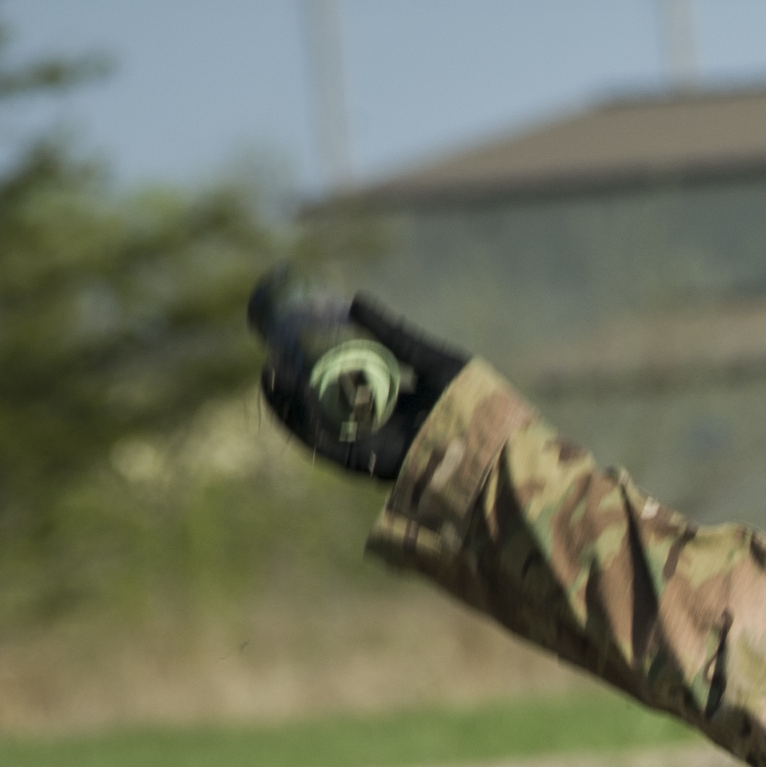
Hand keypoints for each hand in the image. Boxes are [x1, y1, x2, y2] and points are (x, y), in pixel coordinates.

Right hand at [246, 266, 472, 480]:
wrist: (498, 438)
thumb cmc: (476, 400)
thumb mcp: (431, 358)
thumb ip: (394, 334)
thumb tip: (353, 299)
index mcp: (394, 408)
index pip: (344, 393)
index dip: (314, 375)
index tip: (290, 351)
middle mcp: (381, 431)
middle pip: (324, 414)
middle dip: (291, 393)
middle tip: (268, 363)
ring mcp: (376, 451)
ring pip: (320, 432)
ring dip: (290, 408)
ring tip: (269, 376)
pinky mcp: (376, 467)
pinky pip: (333, 447)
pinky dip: (310, 424)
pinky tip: (297, 395)